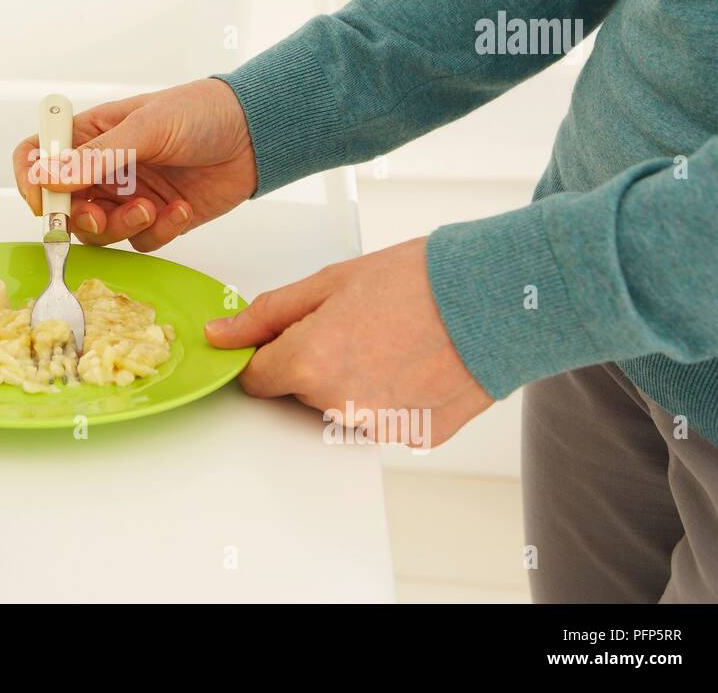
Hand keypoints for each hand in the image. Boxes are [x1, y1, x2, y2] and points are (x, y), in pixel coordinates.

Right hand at [11, 79, 257, 250]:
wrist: (255, 133)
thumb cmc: (200, 112)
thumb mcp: (145, 128)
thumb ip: (96, 158)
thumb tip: (47, 177)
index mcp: (90, 135)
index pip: (37, 157)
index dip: (32, 181)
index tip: (43, 202)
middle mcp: (102, 168)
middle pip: (63, 206)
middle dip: (80, 217)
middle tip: (100, 215)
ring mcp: (128, 195)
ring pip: (99, 231)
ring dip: (121, 225)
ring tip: (152, 207)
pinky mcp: (157, 218)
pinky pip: (139, 241)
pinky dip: (159, 230)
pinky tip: (182, 208)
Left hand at [205, 237, 491, 446]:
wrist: (496, 296)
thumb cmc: (419, 280)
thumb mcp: (328, 282)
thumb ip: (265, 316)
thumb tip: (220, 335)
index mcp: (307, 364)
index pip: (256, 378)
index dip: (270, 352)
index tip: (290, 335)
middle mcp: (338, 406)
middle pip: (300, 391)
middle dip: (314, 361)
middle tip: (357, 323)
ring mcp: (378, 427)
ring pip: (340, 407)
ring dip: (352, 380)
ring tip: (392, 338)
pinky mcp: (414, 436)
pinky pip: (383, 417)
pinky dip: (391, 394)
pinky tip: (414, 360)